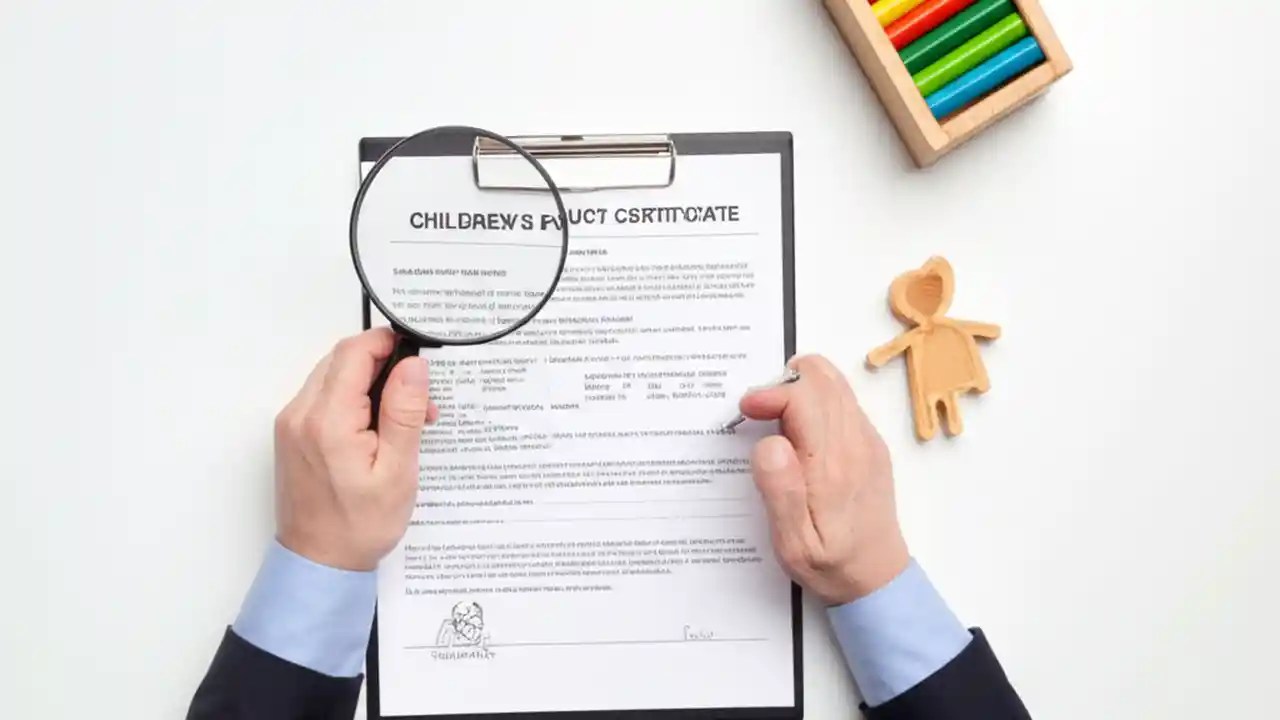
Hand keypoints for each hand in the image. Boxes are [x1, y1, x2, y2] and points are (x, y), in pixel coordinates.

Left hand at [272, 328, 438, 570]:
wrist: (319, 564)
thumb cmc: (360, 525)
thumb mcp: (397, 471)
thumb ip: (404, 412)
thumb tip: (413, 366)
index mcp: (327, 421)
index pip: (354, 353)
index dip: (387, 343)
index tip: (417, 358)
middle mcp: (300, 414)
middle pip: (341, 360)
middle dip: (383, 365)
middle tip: (419, 399)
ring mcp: (290, 424)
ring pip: (332, 376)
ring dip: (369, 383)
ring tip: (402, 420)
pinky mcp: (291, 435)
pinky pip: (322, 398)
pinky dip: (351, 400)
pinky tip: (376, 430)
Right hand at [740, 355, 908, 604]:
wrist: (878, 579)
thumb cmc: (830, 564)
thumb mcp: (793, 544)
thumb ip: (780, 491)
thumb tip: (769, 442)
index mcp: (832, 466)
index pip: (804, 398)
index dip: (771, 393)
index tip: (746, 409)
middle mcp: (856, 445)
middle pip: (823, 380)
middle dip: (784, 382)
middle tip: (758, 408)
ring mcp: (868, 442)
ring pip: (837, 384)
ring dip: (802, 385)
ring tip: (776, 411)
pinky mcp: (871, 445)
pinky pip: (844, 401)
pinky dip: (817, 397)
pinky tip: (799, 427)